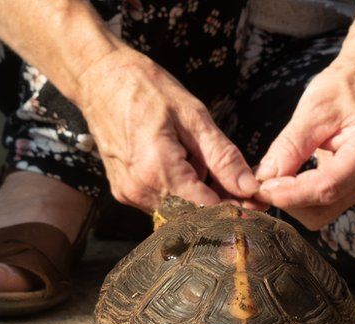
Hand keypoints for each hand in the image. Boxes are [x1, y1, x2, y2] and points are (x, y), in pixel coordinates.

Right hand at [78, 49, 259, 211]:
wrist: (98, 77)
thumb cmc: (146, 89)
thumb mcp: (194, 117)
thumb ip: (223, 158)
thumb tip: (249, 188)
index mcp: (158, 171)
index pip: (206, 210)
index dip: (235, 208)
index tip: (256, 201)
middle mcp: (139, 190)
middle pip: (192, 215)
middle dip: (218, 202)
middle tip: (236, 181)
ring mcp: (128, 193)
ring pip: (178, 211)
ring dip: (197, 195)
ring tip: (199, 161)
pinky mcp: (124, 191)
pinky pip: (162, 202)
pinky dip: (179, 190)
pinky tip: (181, 164)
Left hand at [253, 62, 354, 229]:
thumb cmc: (342, 89)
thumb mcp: (313, 110)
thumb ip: (290, 146)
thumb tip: (264, 178)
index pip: (327, 187)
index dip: (291, 193)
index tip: (262, 187)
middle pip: (323, 207)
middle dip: (289, 200)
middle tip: (261, 180)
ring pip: (321, 213)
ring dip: (291, 201)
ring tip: (272, 177)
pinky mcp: (353, 189)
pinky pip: (322, 205)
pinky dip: (299, 198)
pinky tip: (285, 179)